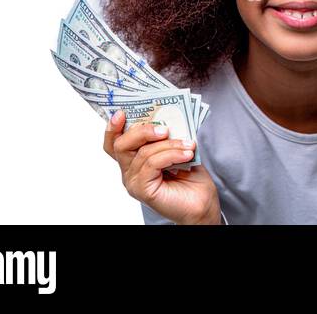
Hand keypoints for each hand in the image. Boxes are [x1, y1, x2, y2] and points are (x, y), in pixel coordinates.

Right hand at [102, 110, 220, 224]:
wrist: (202, 203)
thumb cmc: (191, 179)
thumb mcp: (178, 150)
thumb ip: (167, 137)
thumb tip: (166, 118)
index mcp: (134, 160)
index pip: (114, 143)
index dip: (113, 128)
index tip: (121, 113)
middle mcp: (129, 171)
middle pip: (121, 144)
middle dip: (142, 131)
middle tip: (165, 129)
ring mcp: (133, 181)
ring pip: (143, 153)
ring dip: (168, 145)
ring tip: (189, 145)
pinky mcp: (141, 190)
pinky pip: (152, 164)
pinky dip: (171, 155)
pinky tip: (186, 155)